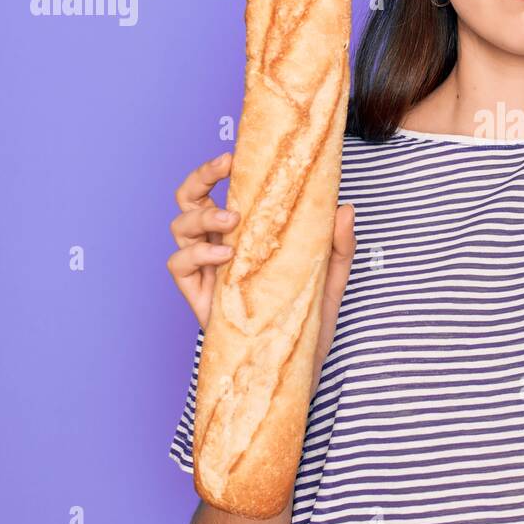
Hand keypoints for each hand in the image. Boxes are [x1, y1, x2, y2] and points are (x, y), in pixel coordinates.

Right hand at [167, 152, 356, 331]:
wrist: (295, 370)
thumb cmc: (306, 321)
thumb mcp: (330, 280)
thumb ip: (337, 246)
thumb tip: (345, 207)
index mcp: (245, 235)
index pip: (223, 190)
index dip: (220, 168)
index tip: (235, 153)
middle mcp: (220, 248)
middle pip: (189, 200)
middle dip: (199, 177)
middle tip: (224, 167)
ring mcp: (206, 272)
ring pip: (179, 227)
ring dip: (202, 216)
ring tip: (231, 220)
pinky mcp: (198, 298)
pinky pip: (178, 266)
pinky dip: (196, 254)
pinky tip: (225, 256)